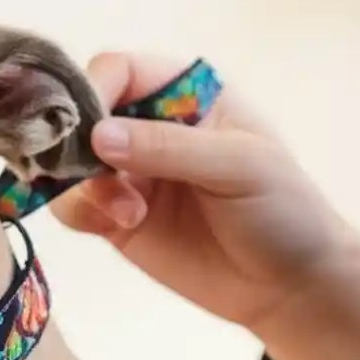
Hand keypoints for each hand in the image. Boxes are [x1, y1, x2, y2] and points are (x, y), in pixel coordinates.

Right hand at [55, 52, 359, 359]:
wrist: (291, 288)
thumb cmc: (284, 210)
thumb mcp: (239, 165)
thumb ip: (169, 146)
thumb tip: (98, 136)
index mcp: (186, 94)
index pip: (119, 71)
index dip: (94, 90)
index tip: (89, 129)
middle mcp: (148, 127)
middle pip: (81, 114)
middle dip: (76, 144)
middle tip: (93, 175)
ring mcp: (129, 174)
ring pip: (68, 164)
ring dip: (84, 186)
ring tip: (127, 214)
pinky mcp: (115, 219)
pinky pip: (72, 206)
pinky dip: (79, 213)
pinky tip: (120, 226)